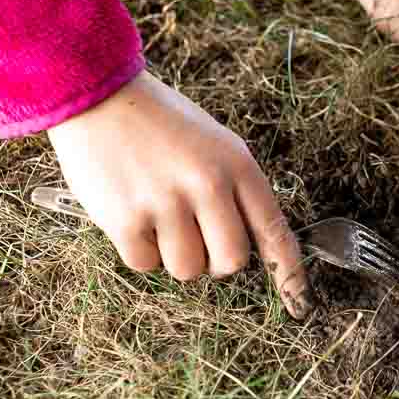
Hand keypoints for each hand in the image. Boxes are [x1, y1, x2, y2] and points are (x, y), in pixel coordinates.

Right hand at [45, 71, 310, 318]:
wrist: (99, 96)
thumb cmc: (161, 122)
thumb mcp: (214, 143)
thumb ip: (235, 189)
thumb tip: (248, 246)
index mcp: (236, 164)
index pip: (273, 229)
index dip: (288, 271)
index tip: (299, 302)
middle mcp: (206, 185)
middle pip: (231, 261)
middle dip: (217, 261)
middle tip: (197, 237)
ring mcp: (165, 204)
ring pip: (187, 269)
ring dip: (174, 255)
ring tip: (159, 217)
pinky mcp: (125, 221)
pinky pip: (146, 265)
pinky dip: (140, 250)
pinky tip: (132, 214)